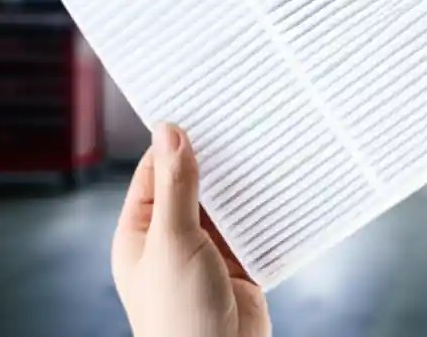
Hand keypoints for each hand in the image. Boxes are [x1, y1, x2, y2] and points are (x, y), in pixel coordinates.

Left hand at [112, 123, 270, 336]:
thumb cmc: (179, 316)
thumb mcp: (174, 241)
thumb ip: (176, 186)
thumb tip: (170, 133)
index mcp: (141, 232)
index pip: (155, 172)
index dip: (175, 142)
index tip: (203, 111)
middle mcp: (173, 239)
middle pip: (195, 185)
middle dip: (218, 160)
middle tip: (244, 123)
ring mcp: (207, 253)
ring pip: (228, 206)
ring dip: (246, 185)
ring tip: (269, 149)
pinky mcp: (240, 265)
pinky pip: (255, 229)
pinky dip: (268, 211)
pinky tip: (284, 189)